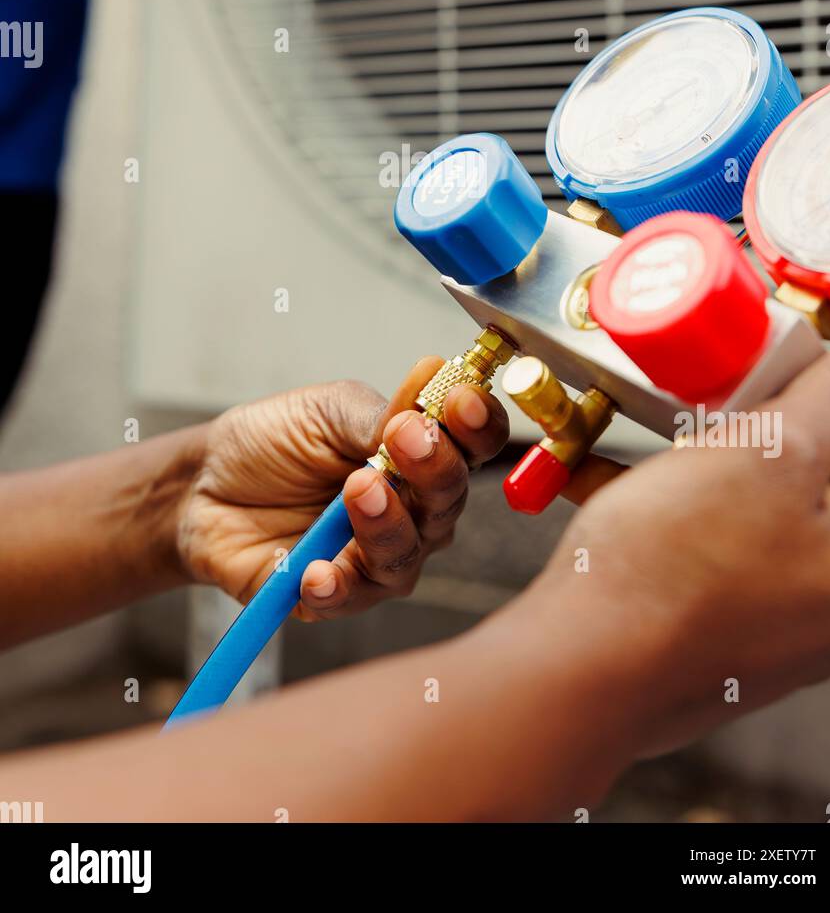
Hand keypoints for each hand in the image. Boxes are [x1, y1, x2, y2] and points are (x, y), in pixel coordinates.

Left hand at [175, 357, 508, 617]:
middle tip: (405, 439)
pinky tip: (315, 568)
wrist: (206, 483)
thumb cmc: (273, 442)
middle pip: (450, 500)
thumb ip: (379, 412)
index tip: (460, 401)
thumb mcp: (325, 410)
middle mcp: (412, 511)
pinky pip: (348, 598)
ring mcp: (376, 557)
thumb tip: (434, 376)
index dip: (478, 425)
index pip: (473, 445)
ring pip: (406, 553)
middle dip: (435, 468)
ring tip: (356, 489)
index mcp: (419, 455)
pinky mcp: (334, 595)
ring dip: (387, 523)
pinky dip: (335, 584)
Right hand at [522, 328, 829, 763]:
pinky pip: (712, 538)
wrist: (580, 663)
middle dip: (784, 420)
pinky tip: (610, 466)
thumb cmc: (678, 575)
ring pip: (765, 503)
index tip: (819, 374)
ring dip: (720, 451)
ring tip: (675, 417)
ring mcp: (778, 617)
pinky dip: (672, 497)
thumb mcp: (769, 450)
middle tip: (744, 384)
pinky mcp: (720, 620)